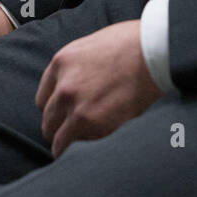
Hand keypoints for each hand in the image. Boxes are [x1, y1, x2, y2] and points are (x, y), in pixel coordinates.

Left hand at [35, 20, 162, 158]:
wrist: (153, 53)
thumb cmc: (131, 44)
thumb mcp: (93, 46)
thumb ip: (78, 67)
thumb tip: (78, 84)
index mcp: (61, 63)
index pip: (44, 98)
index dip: (56, 109)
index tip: (65, 115)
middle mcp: (63, 86)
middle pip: (48, 119)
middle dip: (60, 127)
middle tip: (75, 132)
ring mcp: (75, 107)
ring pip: (56, 138)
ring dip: (67, 143)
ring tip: (81, 147)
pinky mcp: (90, 124)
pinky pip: (73, 148)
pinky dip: (79, 152)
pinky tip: (91, 150)